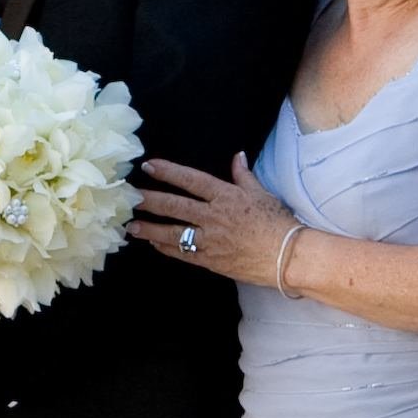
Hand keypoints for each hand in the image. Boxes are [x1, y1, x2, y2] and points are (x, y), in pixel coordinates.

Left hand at [134, 153, 299, 287]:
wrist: (287, 257)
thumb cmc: (277, 223)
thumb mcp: (261, 194)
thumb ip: (243, 176)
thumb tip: (237, 157)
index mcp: (226, 196)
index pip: (191, 180)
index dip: (168, 172)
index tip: (149, 166)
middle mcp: (214, 216)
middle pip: (175, 205)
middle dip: (149, 200)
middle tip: (131, 197)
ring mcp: (210, 240)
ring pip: (173, 232)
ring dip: (150, 229)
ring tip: (132, 226)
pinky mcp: (210, 260)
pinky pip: (182, 253)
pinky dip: (166, 248)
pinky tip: (154, 244)